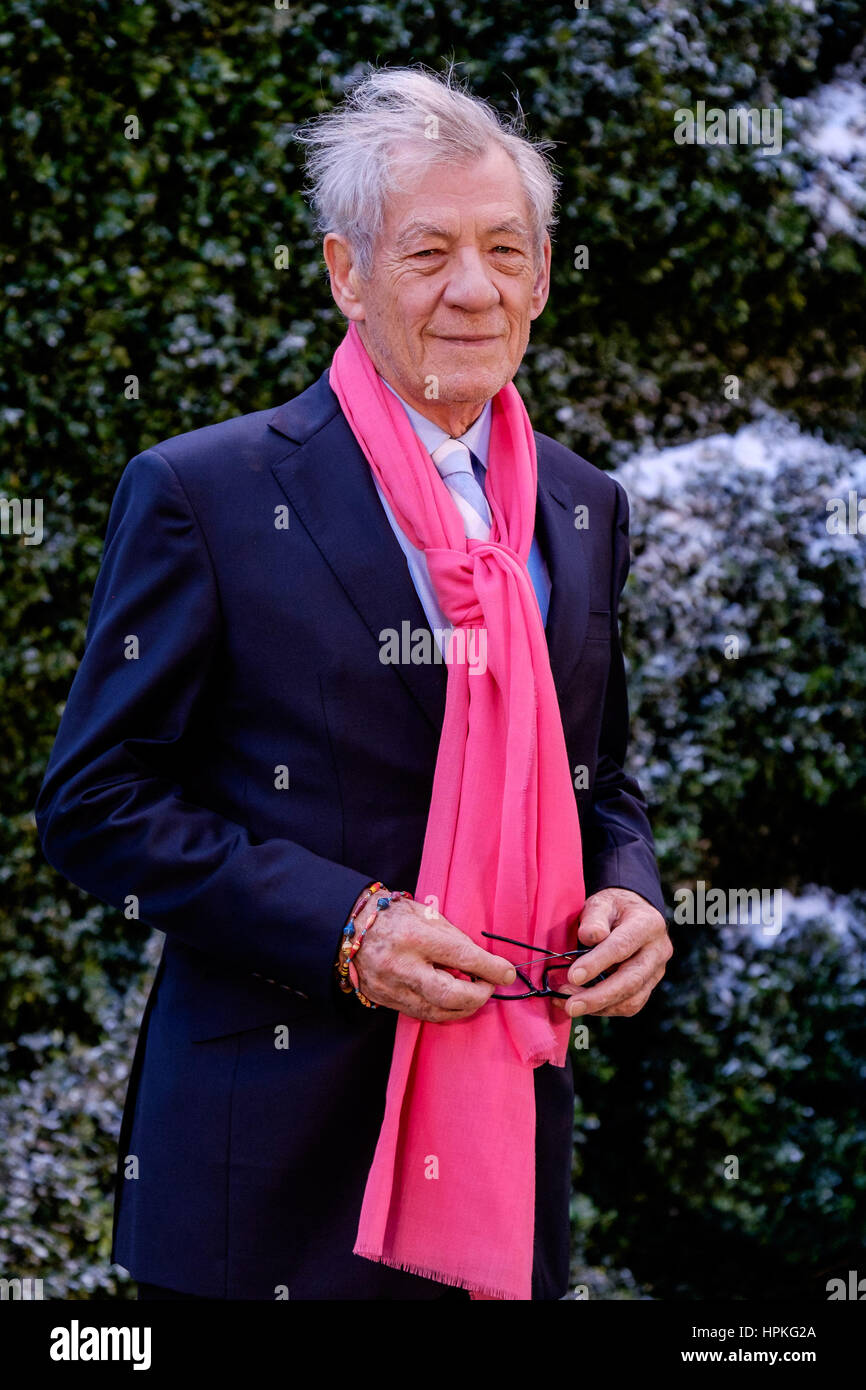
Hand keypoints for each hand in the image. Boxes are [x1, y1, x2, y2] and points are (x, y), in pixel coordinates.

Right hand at [353, 895, 516, 1021]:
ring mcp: (390, 987)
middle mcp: (401, 965)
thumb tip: (482, 961)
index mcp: (414, 936)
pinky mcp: (384, 1001)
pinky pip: (421, 1014)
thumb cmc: (393, 915)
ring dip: (464, 1007)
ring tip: (474, 993)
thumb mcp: (426, 914)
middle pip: (450, 995)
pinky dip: (444, 1011)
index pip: (461, 957)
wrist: (349, 926)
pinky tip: (453, 1001)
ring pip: (437, 1012)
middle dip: (478, 996)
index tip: (508, 973)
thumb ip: (454, 938)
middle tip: (490, 986)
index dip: (491, 968)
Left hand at [552, 887, 670, 1018]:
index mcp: (648, 924)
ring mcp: (657, 971)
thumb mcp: (601, 903)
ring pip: (632, 999)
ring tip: (569, 1005)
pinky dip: (604, 1009)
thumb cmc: (613, 909)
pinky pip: (630, 1005)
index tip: (572, 976)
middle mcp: (658, 950)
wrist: (632, 913)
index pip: (622, 947)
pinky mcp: (649, 986)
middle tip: (571, 1006)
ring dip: (599, 1007)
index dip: (597, 963)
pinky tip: (583, 1005)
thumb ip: (594, 918)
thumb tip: (589, 937)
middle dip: (599, 996)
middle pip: (631, 980)